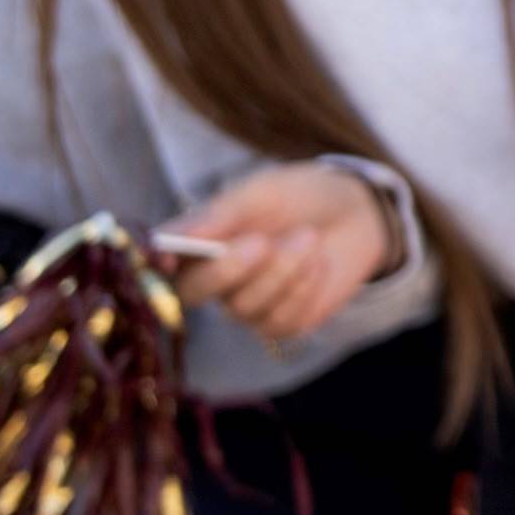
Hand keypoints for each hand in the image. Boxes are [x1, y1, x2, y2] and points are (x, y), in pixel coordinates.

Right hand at [163, 161, 395, 344]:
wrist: (357, 211)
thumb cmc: (299, 196)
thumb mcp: (261, 192)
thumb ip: (220, 214)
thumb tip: (176, 236)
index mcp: (197, 244)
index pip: (160, 262)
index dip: (157, 265)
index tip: (171, 259)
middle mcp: (213, 280)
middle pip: (194, 293)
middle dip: (227, 271)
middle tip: (262, 242)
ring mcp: (246, 305)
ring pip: (244, 308)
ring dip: (282, 272)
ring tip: (309, 238)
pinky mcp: (281, 322)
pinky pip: (280, 320)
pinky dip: (304, 289)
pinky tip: (320, 263)